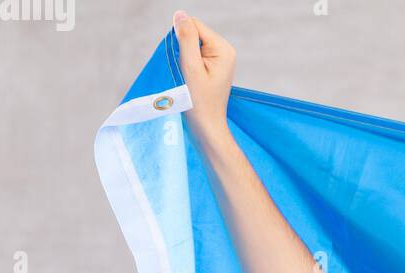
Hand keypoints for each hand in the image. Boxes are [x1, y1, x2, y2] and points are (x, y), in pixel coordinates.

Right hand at [172, 10, 235, 141]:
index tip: (185, 63)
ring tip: (189, 78)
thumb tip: (180, 14)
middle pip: (192, 33)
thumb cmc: (198, 101)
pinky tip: (190, 79)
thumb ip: (186, 38)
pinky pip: (192, 54)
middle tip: (187, 73)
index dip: (181, 40)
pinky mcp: (212, 66)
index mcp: (223, 49)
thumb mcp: (190, 66)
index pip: (193, 25)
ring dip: (183, 57)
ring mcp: (219, 58)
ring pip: (190, 43)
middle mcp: (224, 50)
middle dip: (182, 49)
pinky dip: (186, 63)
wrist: (206, 127)